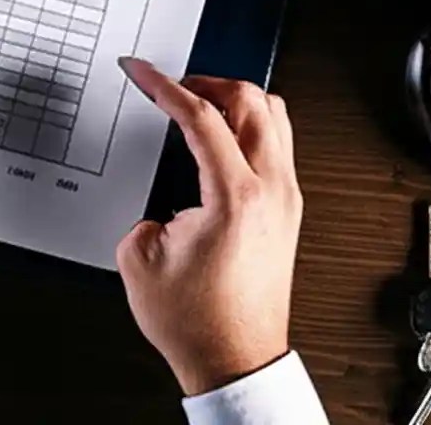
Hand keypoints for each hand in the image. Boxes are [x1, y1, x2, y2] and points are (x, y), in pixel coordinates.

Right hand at [115, 58, 302, 395]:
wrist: (235, 359)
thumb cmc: (200, 322)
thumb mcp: (140, 259)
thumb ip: (143, 211)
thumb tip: (157, 201)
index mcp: (236, 197)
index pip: (203, 116)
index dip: (166, 85)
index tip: (145, 72)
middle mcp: (273, 191)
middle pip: (252, 100)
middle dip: (208, 81)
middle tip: (174, 84)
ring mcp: (288, 199)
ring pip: (276, 116)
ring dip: (236, 100)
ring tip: (201, 103)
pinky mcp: (289, 211)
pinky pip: (279, 144)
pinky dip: (251, 127)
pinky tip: (224, 138)